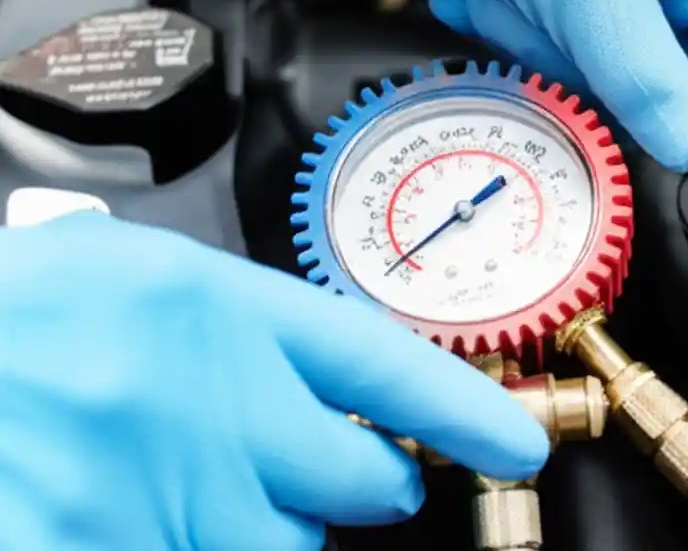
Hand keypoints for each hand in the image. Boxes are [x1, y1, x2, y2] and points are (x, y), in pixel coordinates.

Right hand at [0, 212, 547, 548]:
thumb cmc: (15, 320)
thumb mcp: (128, 284)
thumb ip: (236, 332)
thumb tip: (325, 395)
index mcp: (213, 308)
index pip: (384, 367)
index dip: (465, 414)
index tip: (516, 446)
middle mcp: (207, 406)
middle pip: (362, 486)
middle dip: (352, 485)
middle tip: (298, 465)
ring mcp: (162, 497)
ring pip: (282, 550)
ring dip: (254, 529)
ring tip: (176, 483)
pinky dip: (182, 541)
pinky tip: (133, 509)